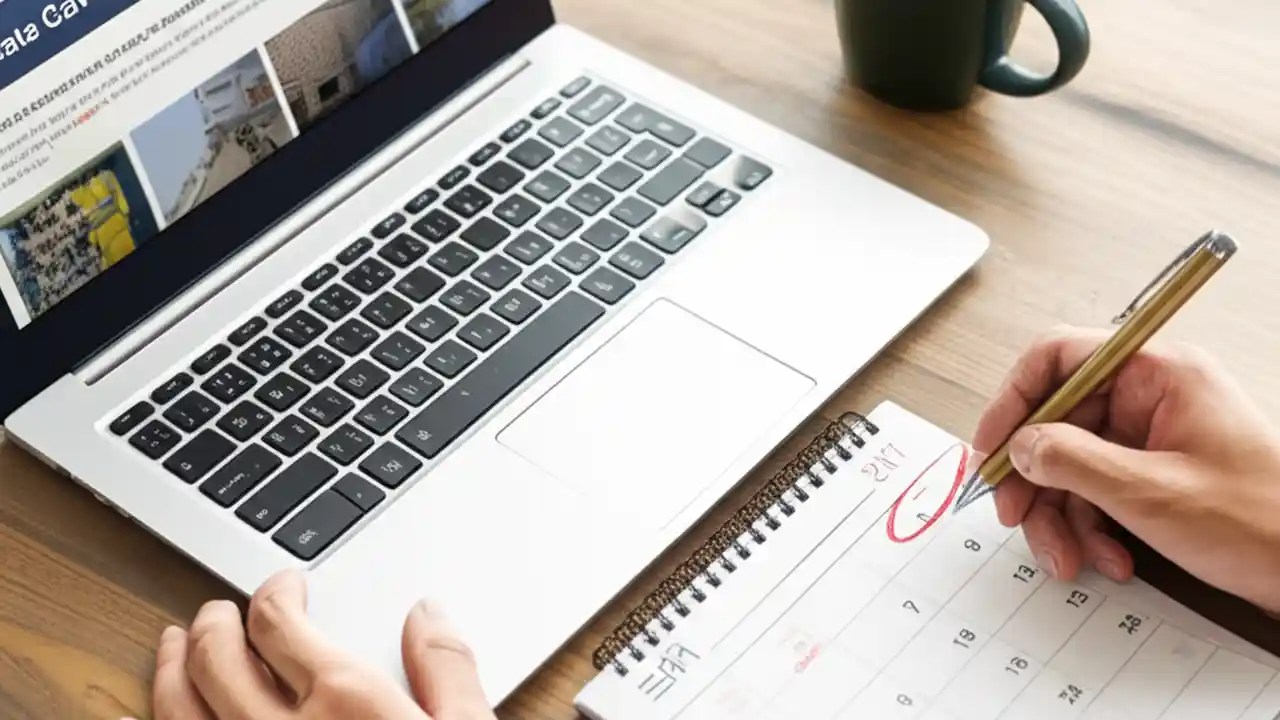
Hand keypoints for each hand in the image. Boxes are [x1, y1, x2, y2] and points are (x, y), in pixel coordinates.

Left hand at [145, 570, 495, 718]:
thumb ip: (447, 667)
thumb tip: (426, 613)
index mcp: (343, 704)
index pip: (279, 622)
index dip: (275, 593)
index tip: (285, 589)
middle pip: (218, 655)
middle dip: (214, 622)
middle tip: (220, 612)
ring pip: (178, 708)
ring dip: (169, 666)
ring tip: (172, 646)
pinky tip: (172, 718)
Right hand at [973, 326, 1279, 612]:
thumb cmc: (1265, 524)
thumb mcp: (1151, 492)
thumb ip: (1073, 461)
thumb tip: (1021, 445)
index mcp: (1158, 373)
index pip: (1059, 358)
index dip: (1014, 400)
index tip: (991, 446)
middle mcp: (1153, 395)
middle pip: (1059, 420)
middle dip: (1035, 477)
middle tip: (1014, 513)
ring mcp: (1154, 435)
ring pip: (1072, 462)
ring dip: (1061, 514)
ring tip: (1067, 555)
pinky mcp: (1157, 472)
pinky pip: (1098, 489)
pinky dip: (1092, 527)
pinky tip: (1108, 556)